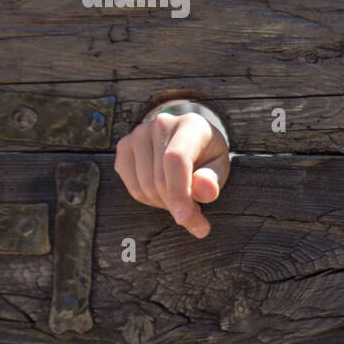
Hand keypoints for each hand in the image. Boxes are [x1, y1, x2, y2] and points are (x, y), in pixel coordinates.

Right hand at [113, 109, 230, 237]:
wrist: (192, 142)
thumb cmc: (208, 157)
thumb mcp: (220, 168)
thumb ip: (213, 180)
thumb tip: (205, 191)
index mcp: (191, 125)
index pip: (176, 160)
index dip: (179, 193)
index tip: (185, 219)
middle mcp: (161, 124)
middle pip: (159, 180)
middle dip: (176, 207)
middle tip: (195, 218)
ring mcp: (138, 134)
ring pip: (143, 188)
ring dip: (164, 205)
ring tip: (183, 201)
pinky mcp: (124, 148)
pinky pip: (132, 187)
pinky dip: (149, 200)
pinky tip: (166, 193)